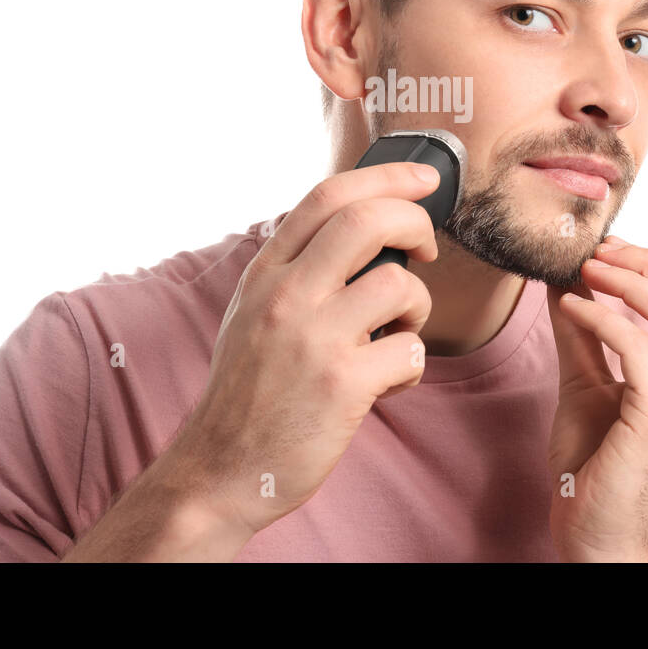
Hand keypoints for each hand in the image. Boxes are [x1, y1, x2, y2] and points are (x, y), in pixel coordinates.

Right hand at [161, 160, 440, 537]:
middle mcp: (284, 296)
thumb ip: (295, 270)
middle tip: (428, 246)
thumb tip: (360, 228)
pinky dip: (411, 365)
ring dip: (417, 307)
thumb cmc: (247, 392)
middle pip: (368, 221)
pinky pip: (410, 350)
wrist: (219, 470)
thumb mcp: (252, 312)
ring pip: (400, 284)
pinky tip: (389, 381)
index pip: (326, 197)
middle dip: (415, 222)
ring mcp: (313, 338)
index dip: (385, 178)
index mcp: (265, 273)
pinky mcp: (342, 384)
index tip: (422, 180)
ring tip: (397, 334)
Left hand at [545, 235, 647, 561]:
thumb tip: (567, 282)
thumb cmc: (595, 469)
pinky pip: (636, 348)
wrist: (598, 538)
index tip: (613, 248)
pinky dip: (602, 317)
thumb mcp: (588, 385)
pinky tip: (570, 307)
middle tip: (600, 248)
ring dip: (629, 281)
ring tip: (587, 267)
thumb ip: (586, 336)